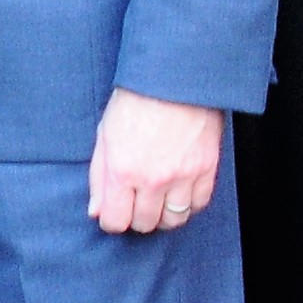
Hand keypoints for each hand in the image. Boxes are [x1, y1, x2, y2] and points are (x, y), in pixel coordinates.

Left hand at [88, 89, 224, 235]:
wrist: (174, 78)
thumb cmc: (136, 100)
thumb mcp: (104, 136)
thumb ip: (99, 177)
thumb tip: (96, 210)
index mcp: (122, 171)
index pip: (115, 221)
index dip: (112, 220)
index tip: (114, 212)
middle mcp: (152, 179)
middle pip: (144, 224)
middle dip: (136, 217)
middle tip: (135, 202)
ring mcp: (182, 176)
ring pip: (174, 220)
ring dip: (163, 215)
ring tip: (158, 199)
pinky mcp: (206, 169)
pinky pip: (199, 204)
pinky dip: (188, 203)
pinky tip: (179, 191)